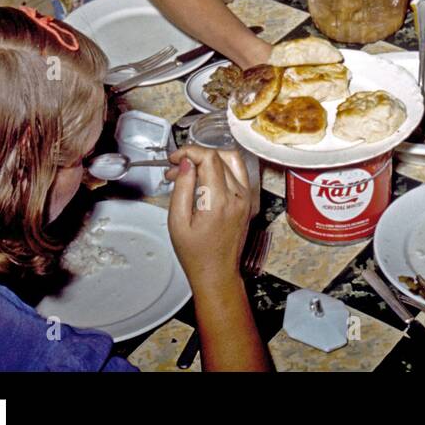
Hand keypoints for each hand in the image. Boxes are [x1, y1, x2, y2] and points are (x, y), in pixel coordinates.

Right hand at [165, 145, 254, 292]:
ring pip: (232, 161)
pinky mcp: (250, 202)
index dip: (189, 152)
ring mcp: (247, 198)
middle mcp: (239, 196)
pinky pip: (239, 174)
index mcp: (220, 201)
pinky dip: (222, 169)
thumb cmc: (196, 254)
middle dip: (195, 157)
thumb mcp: (177, 222)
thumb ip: (182, 188)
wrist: (217, 273)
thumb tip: (185, 163)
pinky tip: (205, 181)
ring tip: (191, 172)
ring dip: (210, 159)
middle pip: (220, 156)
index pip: (209, 158)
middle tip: (175, 169)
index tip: (174, 158)